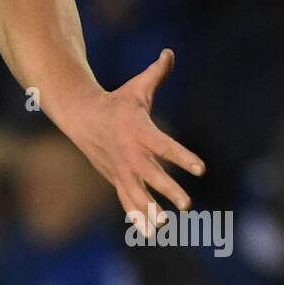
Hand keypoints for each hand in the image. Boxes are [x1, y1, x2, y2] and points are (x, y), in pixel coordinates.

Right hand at [64, 49, 205, 234]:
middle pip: (152, 175)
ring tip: (167, 225)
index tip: (201, 169)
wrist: (82, 117)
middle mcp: (131, 154)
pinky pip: (127, 200)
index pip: (165, 146)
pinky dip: (136, 216)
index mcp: (139, 131)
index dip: (184, 157)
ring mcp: (121, 169)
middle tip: (187, 204)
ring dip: (151, 210)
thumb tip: (169, 52)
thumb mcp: (137, 87)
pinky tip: (150, 232)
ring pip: (137, 193)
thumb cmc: (117, 102)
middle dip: (168, 190)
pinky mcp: (116, 178)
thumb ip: (157, 73)